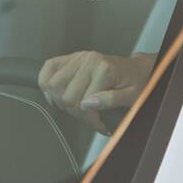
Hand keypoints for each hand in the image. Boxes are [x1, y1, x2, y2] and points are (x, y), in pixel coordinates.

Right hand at [37, 50, 153, 133]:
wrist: (136, 68)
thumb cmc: (135, 82)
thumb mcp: (132, 96)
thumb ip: (111, 100)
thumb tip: (87, 104)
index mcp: (104, 69)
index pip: (83, 103)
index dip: (90, 120)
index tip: (99, 125)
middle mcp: (89, 60)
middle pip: (66, 96)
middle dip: (76, 112)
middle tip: (88, 117)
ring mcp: (78, 57)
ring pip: (53, 85)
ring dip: (60, 101)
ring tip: (74, 106)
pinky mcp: (71, 57)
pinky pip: (48, 68)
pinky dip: (46, 82)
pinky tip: (55, 93)